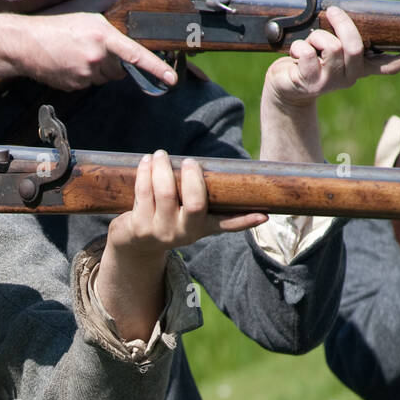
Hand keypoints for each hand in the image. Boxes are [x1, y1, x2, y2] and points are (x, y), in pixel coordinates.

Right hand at [0, 12, 178, 92]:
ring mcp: (86, 74)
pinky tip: (69, 62)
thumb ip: (105, 4)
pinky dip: (83, 75)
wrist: (24, 43)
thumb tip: (119, 3)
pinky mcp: (75, 86)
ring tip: (77, 53)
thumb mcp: (82, 7)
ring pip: (104, 78)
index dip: (156, 68)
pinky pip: (88, 84)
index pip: (136, 54)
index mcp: (103, 36)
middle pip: (120, 69)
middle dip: (114, 62)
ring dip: (98, 69)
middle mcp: (97, 57)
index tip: (171, 79)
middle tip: (95, 48)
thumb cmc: (53, 22)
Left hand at [106, 151, 266, 257]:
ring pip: (165, 192)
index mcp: (202, 227)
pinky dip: (145, 172)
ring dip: (162, 167)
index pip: (228, 225)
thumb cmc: (167, 218)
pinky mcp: (140, 227)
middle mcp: (185, 232)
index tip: (263, 215)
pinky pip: (144, 191)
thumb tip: (218, 171)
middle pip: (195, 203)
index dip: (245, 220)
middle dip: (192, 176)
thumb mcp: (188, 216)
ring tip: (160, 155)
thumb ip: (202, 200)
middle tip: (189, 161)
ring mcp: (162, 231)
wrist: (135, 245)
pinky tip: (146, 162)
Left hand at [263, 5, 399, 110]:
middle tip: (333, 11)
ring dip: (317, 36)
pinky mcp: (309, 83)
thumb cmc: (307, 61)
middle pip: (354, 46)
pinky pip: (308, 54)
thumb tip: (344, 14)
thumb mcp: (329, 48)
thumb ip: (342, 37)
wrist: (284, 88)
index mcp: (357, 68)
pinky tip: (296, 53)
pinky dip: (300, 46)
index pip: (384, 67)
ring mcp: (329, 82)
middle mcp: (348, 77)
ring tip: (308, 43)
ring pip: (331, 47)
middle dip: (343, 23)